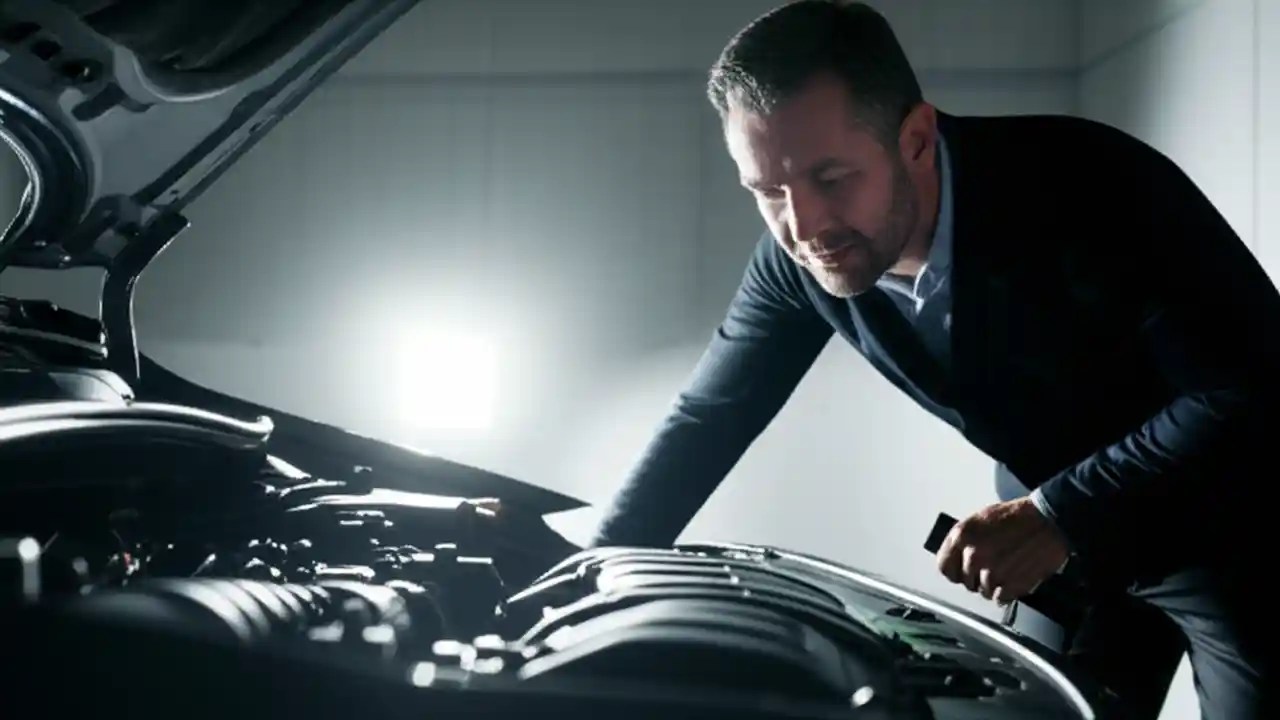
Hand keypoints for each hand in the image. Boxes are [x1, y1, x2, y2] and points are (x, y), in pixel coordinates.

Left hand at [936, 498, 1069, 604]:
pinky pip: (1001, 598)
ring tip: (1008, 569)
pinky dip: (1008, 592)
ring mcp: (991, 572)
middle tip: (992, 567)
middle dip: (977, 578)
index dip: (954, 571)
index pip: (943, 566)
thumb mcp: (980, 519)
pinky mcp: (1010, 586)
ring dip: (995, 585)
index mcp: (961, 535)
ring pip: (984, 591)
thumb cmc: (1019, 517)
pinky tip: (1015, 577)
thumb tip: (956, 555)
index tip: (960, 573)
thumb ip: (965, 539)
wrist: (1049, 521)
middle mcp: (973, 555)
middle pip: (966, 581)